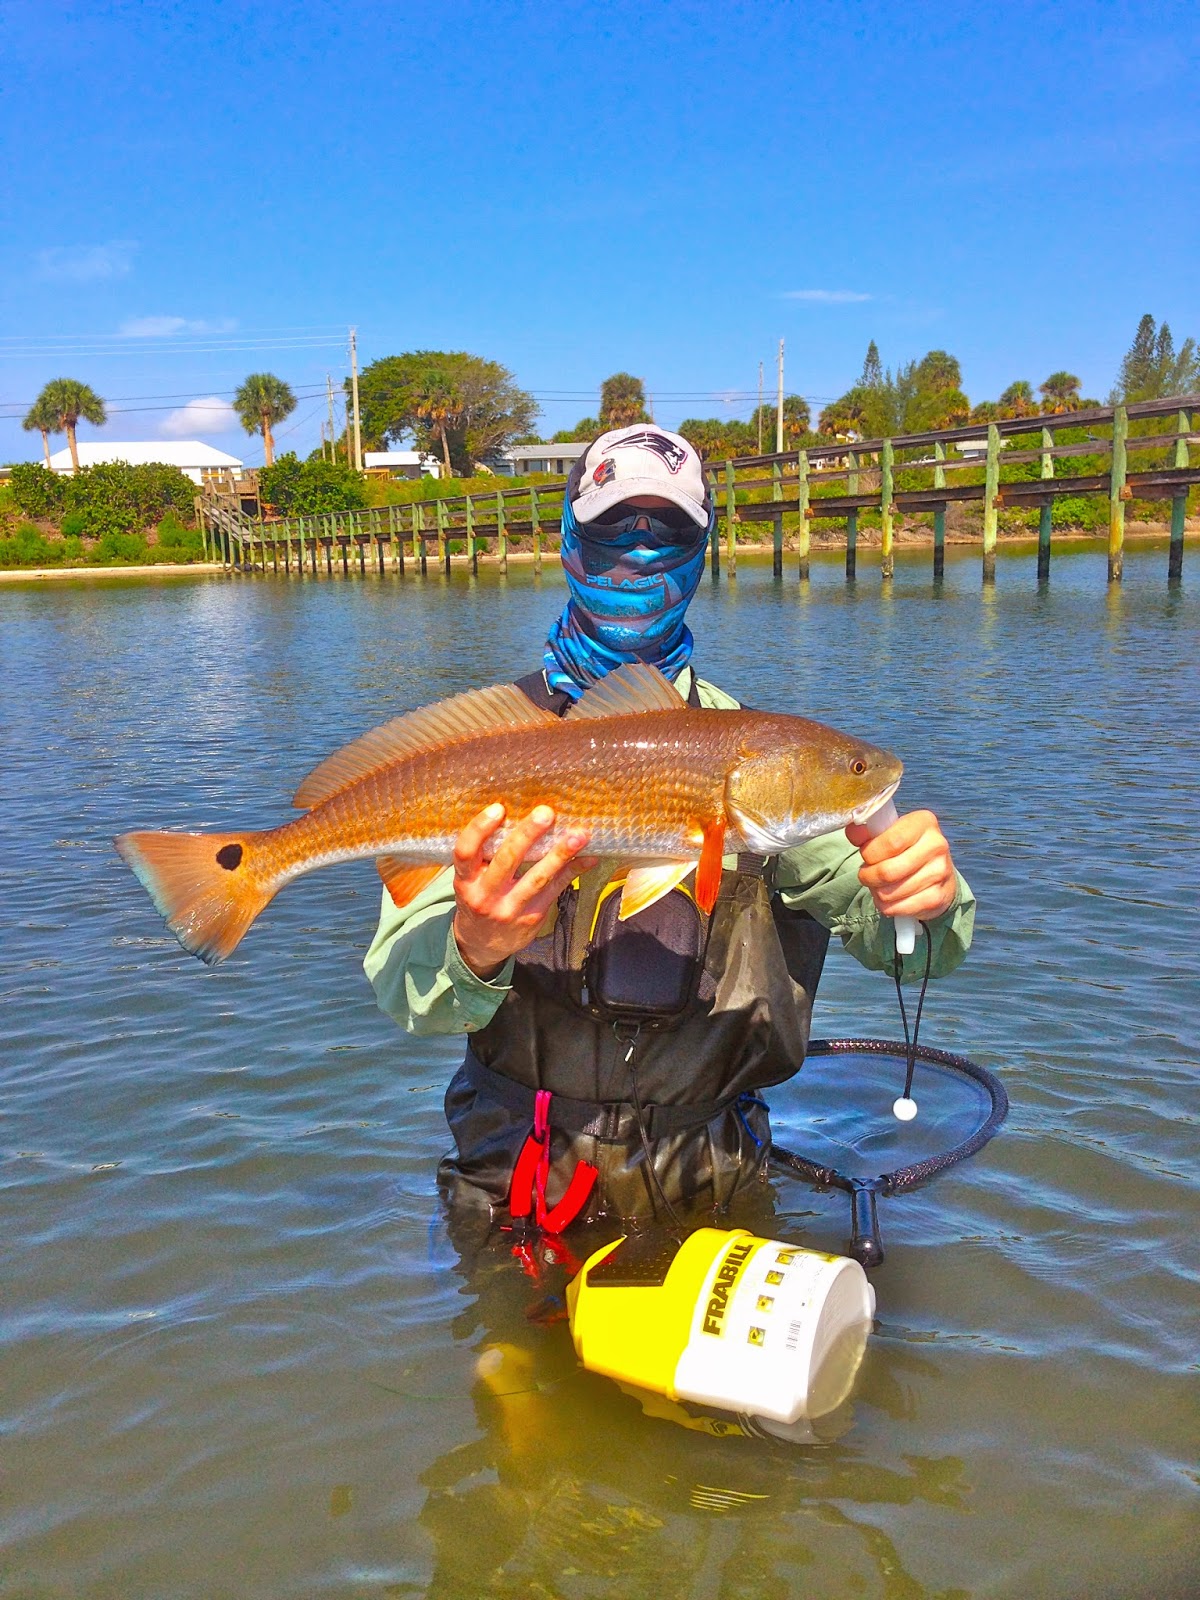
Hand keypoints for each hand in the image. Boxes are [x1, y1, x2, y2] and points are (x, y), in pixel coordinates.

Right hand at [451, 803, 595, 979]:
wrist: (481, 945)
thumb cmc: (479, 899)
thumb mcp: (471, 880)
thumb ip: (485, 855)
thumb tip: (518, 814)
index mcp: (465, 880)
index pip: (465, 852)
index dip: (479, 828)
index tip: (499, 808)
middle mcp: (485, 895)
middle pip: (506, 860)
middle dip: (528, 834)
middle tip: (546, 813)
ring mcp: (510, 908)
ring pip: (537, 877)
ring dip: (560, 854)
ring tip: (578, 834)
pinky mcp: (532, 916)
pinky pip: (556, 889)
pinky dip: (574, 871)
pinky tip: (589, 858)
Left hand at [844, 809, 957, 921]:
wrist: (937, 873)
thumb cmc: (906, 849)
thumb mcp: (889, 832)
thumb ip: (868, 832)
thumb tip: (854, 832)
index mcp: (924, 822)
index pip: (891, 842)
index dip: (870, 853)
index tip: (866, 855)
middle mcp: (936, 845)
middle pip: (887, 871)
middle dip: (868, 876)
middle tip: (867, 873)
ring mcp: (940, 873)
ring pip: (889, 893)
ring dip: (876, 891)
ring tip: (880, 884)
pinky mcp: (937, 898)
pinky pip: (897, 908)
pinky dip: (886, 906)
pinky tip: (891, 897)